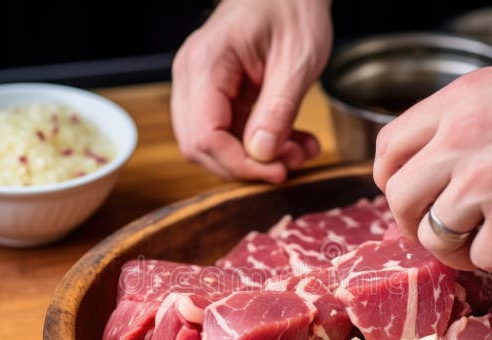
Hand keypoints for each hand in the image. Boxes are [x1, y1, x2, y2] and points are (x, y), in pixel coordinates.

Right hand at [171, 0, 332, 182]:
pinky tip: (293, 141)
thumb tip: (261, 156)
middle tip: (290, 164)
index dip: (239, 164)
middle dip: (247, 165)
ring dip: (257, 158)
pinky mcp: (216, 90)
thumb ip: (278, 111)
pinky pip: (230, 130)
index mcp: (206, 64)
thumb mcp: (297, 60)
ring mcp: (200, 84)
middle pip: (200, 145)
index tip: (277, 171)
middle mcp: (193, 76)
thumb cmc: (293, 6)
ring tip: (299, 151)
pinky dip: (260, 143)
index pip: (205, 135)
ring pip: (215, 143)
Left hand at [373, 7, 491, 271]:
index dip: (388, 178)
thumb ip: (463, 121)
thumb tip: (436, 157)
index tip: (401, 193)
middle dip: (410, 221)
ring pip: (434, 235)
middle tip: (432, 228)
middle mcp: (461, 143)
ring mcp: (486, 184)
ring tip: (478, 242)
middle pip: (400, 197)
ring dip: (452, 248)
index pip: (389, 147)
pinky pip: (481, 259)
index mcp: (456, 106)